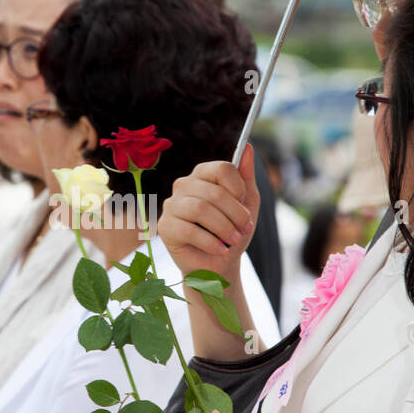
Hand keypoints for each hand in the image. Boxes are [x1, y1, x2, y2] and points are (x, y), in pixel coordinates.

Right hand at [158, 147, 258, 286]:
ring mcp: (172, 205)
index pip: (221, 168)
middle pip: (213, 192)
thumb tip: (248, 147)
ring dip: (224, 228)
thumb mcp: (247, 204)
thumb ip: (246, 176)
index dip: (238, 188)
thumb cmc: (232, 232)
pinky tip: (219, 250)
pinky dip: (210, 242)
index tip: (245, 205)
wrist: (218, 265)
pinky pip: (189, 230)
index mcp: (203, 175)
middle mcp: (184, 185)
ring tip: (233, 240)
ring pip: (200, 209)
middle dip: (235, 214)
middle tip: (244, 229)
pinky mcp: (165, 226)